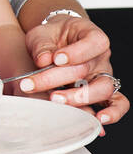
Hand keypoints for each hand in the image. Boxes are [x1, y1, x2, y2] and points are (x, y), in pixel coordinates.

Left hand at [19, 15, 126, 132]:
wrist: (56, 42)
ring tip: (55, 100)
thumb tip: (43, 60)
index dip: (76, 52)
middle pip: (87, 70)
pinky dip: (112, 112)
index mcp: (91, 35)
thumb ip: (41, 45)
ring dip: (77, 97)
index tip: (56, 59)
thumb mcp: (41, 34)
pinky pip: (118, 103)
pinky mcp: (103, 92)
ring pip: (102, 89)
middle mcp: (101, 57)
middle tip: (34, 84)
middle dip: (58, 78)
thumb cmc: (51, 36)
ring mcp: (103, 76)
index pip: (93, 42)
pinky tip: (98, 119)